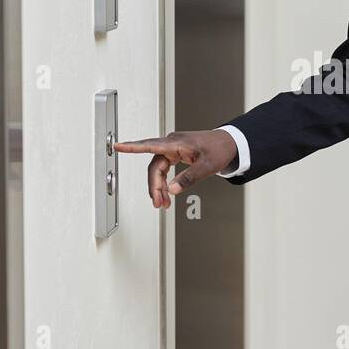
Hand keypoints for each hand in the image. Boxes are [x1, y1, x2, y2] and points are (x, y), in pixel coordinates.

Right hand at [113, 129, 237, 208]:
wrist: (229, 143)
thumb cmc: (219, 149)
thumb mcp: (207, 166)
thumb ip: (189, 178)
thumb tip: (172, 190)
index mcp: (176, 143)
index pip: (150, 145)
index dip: (132, 147)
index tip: (118, 147)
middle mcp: (171, 144)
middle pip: (155, 167)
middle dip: (155, 186)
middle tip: (159, 204)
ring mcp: (173, 149)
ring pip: (158, 170)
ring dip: (159, 187)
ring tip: (163, 204)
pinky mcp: (176, 154)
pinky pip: (165, 169)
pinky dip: (165, 183)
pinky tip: (167, 194)